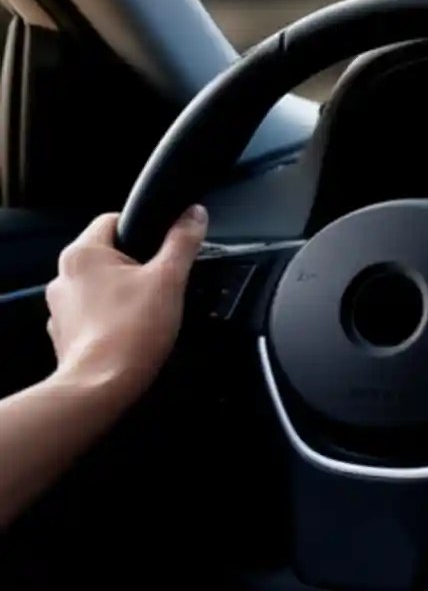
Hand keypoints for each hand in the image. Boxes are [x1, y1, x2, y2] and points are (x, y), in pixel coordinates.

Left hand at [44, 206, 207, 400]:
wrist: (102, 386)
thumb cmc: (132, 331)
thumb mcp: (169, 279)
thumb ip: (183, 241)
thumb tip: (195, 214)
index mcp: (83, 253)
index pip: (113, 220)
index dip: (143, 229)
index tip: (163, 247)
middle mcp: (64, 276)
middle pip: (108, 256)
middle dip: (136, 267)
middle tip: (161, 284)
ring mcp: (61, 307)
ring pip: (99, 287)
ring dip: (122, 294)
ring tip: (148, 312)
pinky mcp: (65, 333)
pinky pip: (92, 315)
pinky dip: (111, 319)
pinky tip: (131, 332)